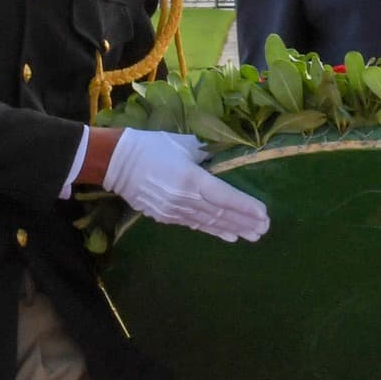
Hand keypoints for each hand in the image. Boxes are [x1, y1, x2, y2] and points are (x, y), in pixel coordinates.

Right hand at [103, 129, 268, 242]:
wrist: (117, 163)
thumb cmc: (151, 146)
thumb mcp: (182, 143)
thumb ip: (204, 154)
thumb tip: (219, 161)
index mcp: (191, 178)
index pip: (225, 196)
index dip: (245, 206)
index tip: (264, 214)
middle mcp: (185, 198)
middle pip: (220, 213)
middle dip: (244, 222)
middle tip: (263, 229)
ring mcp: (175, 210)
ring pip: (209, 222)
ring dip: (232, 229)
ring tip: (251, 236)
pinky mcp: (166, 216)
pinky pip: (195, 224)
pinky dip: (213, 230)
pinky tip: (228, 236)